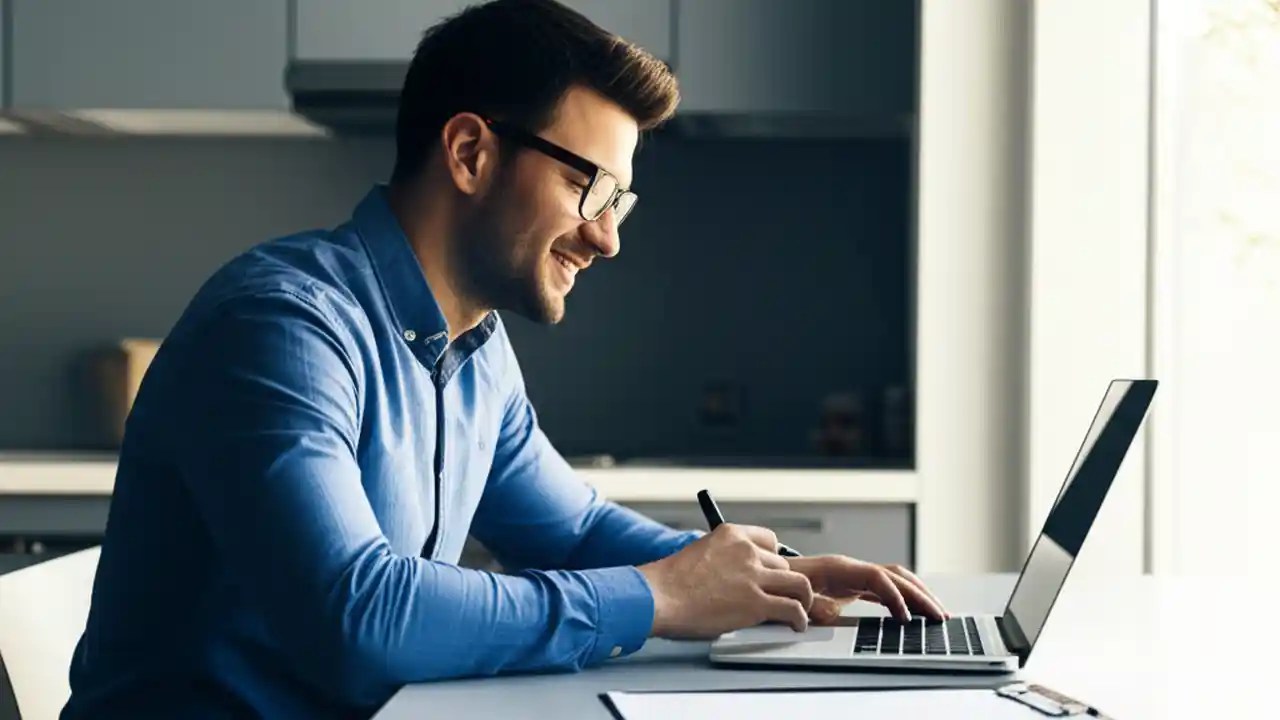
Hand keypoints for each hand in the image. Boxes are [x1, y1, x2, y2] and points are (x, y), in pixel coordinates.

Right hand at [637, 524, 815, 638]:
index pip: (769, 540)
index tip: (773, 571)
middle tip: (780, 595)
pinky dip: (799, 618)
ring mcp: (754, 576)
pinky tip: (796, 624)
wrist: (659, 597)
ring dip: (801, 598)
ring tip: (800, 608)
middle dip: (781, 581)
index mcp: (731, 535)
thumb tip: (737, 577)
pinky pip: (792, 609)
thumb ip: (724, 558)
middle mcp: (747, 551)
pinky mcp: (756, 603)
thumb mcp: (700, 552)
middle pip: (783, 564)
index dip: (774, 558)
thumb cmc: (670, 581)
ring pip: (798, 584)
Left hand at [788, 556, 949, 624]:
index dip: (895, 597)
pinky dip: (904, 599)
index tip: (907, 618)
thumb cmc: (782, 586)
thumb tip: (831, 611)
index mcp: (838, 568)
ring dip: (918, 595)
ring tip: (938, 614)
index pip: (878, 578)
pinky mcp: (854, 584)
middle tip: (940, 616)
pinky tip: (915, 613)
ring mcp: (854, 575)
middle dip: (920, 595)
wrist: (769, 578)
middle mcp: (851, 568)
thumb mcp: (794, 597)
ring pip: (895, 580)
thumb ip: (813, 604)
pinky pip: (886, 589)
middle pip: (895, 576)